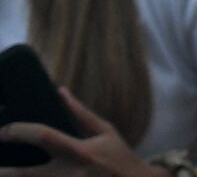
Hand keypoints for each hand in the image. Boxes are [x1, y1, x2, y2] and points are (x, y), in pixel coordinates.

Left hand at [0, 87, 161, 174]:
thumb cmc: (120, 158)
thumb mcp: (106, 132)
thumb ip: (81, 114)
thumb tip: (60, 92)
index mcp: (79, 151)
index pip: (43, 136)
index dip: (18, 132)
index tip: (3, 131)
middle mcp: (69, 173)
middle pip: (24, 175)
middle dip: (4, 172)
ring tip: (3, 173)